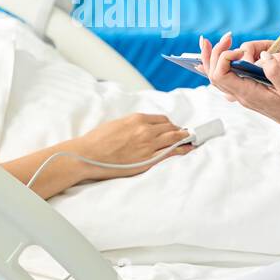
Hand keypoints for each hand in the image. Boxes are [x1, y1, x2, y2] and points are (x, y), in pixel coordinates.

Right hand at [68, 113, 194, 180]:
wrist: (88, 155)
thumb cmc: (97, 141)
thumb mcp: (116, 124)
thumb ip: (132, 124)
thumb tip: (141, 128)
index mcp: (137, 119)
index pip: (162, 119)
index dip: (169, 124)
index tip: (173, 128)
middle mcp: (146, 130)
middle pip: (170, 128)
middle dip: (179, 131)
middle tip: (186, 134)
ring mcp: (148, 145)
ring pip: (174, 138)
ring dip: (184, 139)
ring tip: (191, 140)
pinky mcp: (148, 160)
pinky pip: (171, 152)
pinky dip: (181, 150)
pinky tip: (187, 149)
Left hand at [199, 31, 279, 138]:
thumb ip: (277, 72)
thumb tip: (263, 56)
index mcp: (249, 94)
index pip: (221, 75)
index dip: (224, 57)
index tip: (240, 51)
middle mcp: (242, 96)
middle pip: (213, 75)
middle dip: (214, 53)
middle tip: (227, 37)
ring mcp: (244, 96)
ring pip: (218, 78)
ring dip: (216, 58)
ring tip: (223, 41)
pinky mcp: (250, 93)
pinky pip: (227, 81)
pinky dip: (222, 67)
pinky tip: (224, 59)